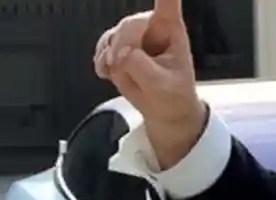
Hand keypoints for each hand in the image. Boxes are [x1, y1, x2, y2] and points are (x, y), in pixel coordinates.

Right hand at [94, 0, 205, 168]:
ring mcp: (134, 35)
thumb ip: (141, 67)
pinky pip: (102, 46)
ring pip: (112, 36)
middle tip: (123, 67)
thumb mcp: (162, 86)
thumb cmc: (173, 95)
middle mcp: (152, 26)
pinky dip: (102, 62)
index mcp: (171, 29)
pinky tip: (109, 74)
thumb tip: (121, 53)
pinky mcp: (118, 46)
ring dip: (112, 58)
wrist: (165, 111)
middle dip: (123, 47)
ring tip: (125, 76)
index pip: (167, 1)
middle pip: (129, 25)